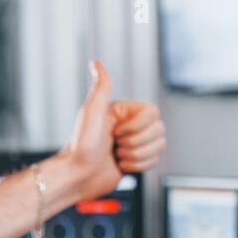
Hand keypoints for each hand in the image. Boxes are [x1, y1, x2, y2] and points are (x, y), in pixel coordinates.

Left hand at [57, 59, 166, 201]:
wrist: (78, 175)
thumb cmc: (82, 144)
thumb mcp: (91, 110)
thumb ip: (101, 85)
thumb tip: (96, 61)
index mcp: (124, 111)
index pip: (153, 113)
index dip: (136, 126)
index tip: (115, 132)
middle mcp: (132, 125)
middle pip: (159, 130)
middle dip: (136, 143)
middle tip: (114, 146)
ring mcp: (136, 143)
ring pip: (159, 146)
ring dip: (136, 156)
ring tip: (116, 156)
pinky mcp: (137, 160)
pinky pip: (154, 161)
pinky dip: (137, 166)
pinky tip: (120, 166)